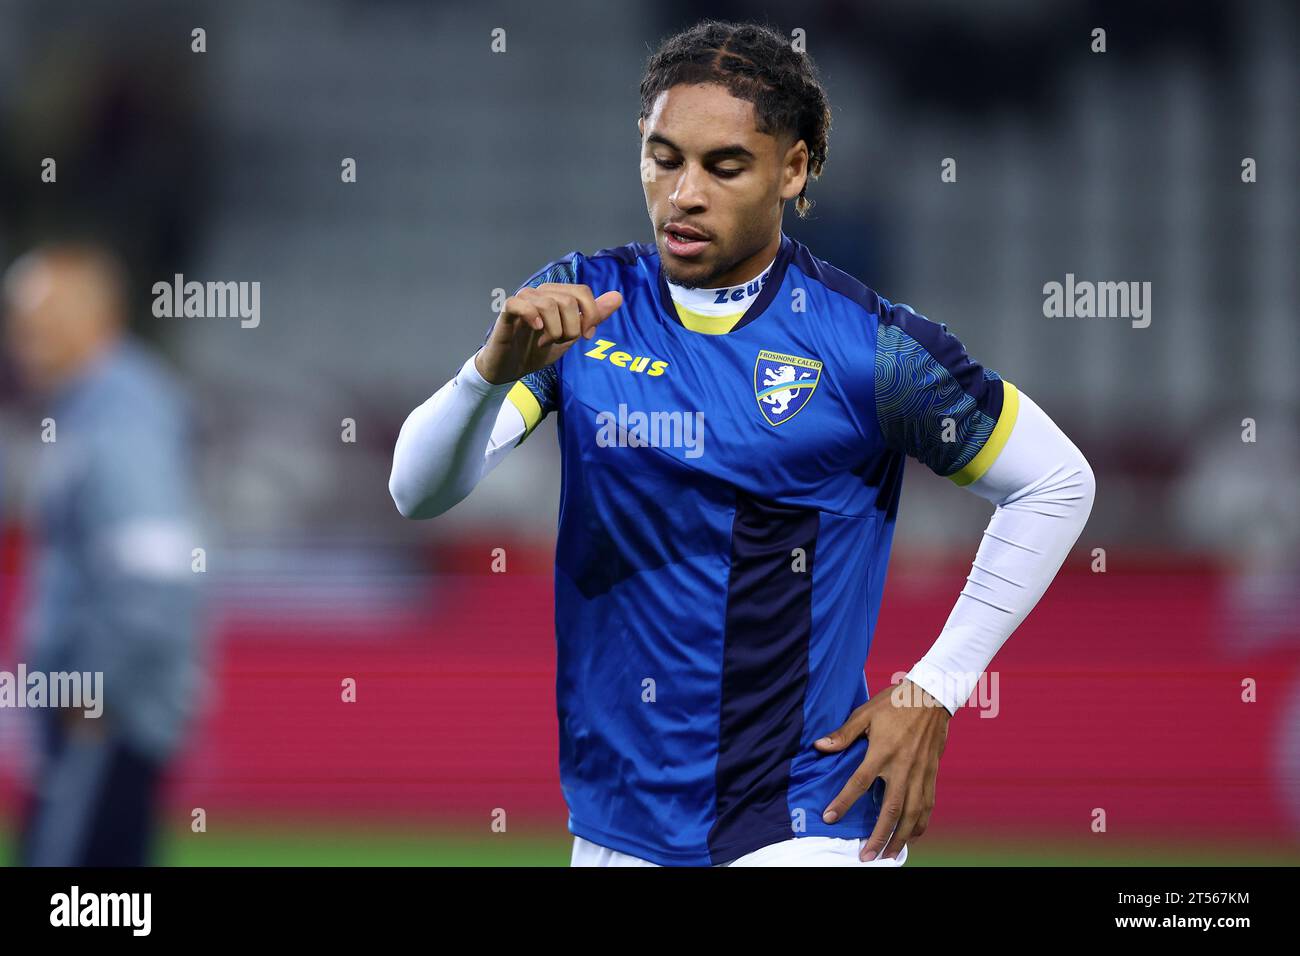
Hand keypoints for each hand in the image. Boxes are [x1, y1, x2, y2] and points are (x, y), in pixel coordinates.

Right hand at [475, 283, 622, 384]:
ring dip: (554, 330)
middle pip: (568, 300)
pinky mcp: (507, 312)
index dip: (590, 314)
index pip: (582, 291)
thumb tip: (617, 296)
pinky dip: (532, 317)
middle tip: (560, 341)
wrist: (510, 368)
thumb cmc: (538, 350)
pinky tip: (536, 329)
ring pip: (549, 304)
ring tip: (546, 341)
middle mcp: (540, 293)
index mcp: (556, 295)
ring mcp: (523, 300)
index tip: (586, 336)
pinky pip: (521, 304)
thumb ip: (593, 317)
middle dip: (571, 328)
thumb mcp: (571, 336)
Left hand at [814, 678, 949, 860]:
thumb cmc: (894, 704)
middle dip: (878, 837)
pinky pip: (927, 805)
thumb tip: (819, 746)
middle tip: (866, 856)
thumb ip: (843, 734)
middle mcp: (902, 768)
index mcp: (882, 752)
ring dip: (900, 838)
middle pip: (891, 810)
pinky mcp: (931, 774)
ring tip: (888, 855)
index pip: (859, 783)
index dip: (843, 802)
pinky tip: (911, 836)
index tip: (829, 818)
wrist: (930, 697)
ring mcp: (919, 773)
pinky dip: (920, 824)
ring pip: (911, 814)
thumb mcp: (864, 714)